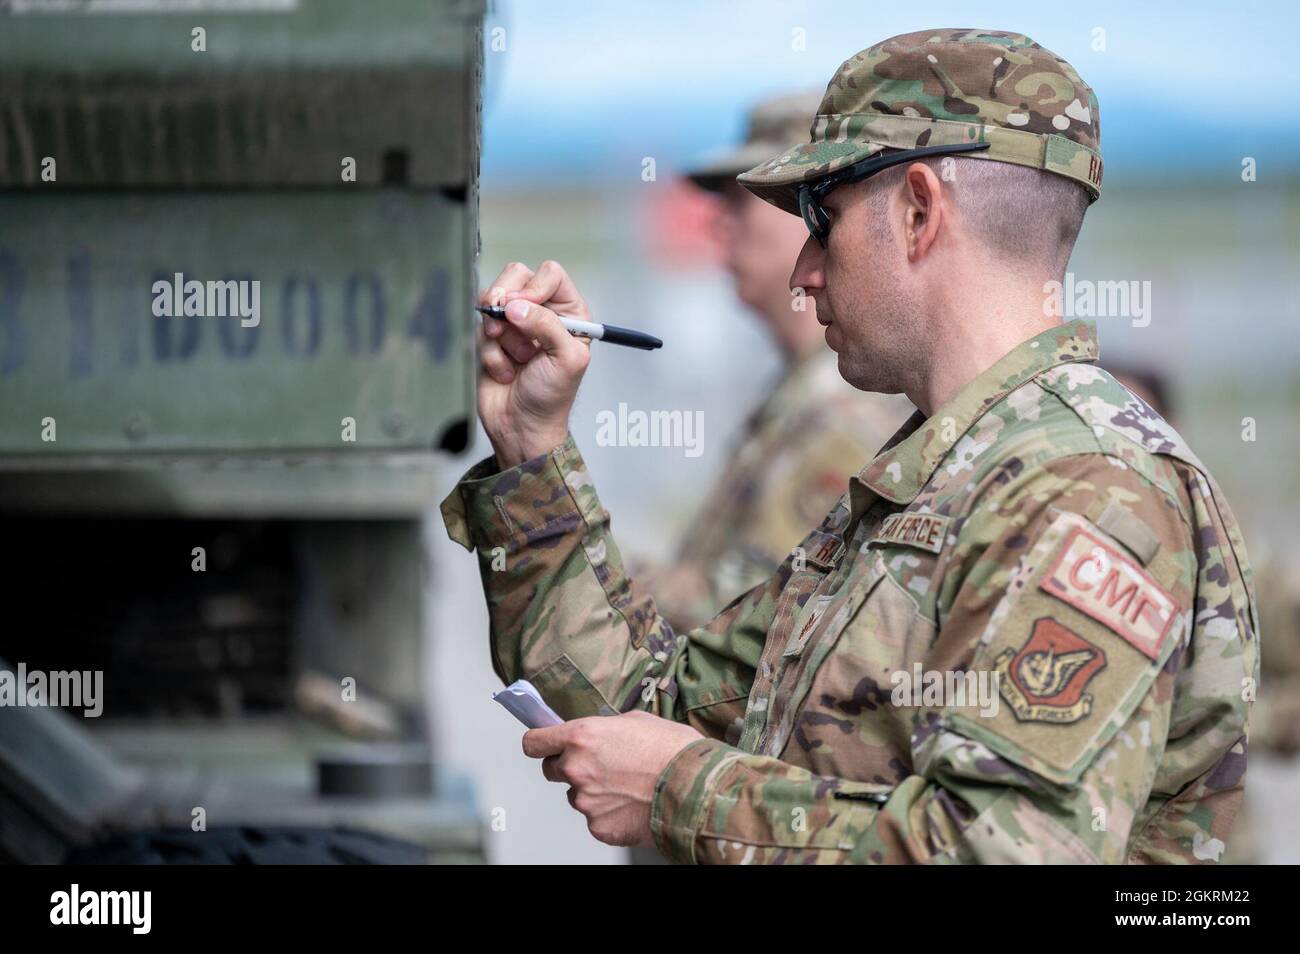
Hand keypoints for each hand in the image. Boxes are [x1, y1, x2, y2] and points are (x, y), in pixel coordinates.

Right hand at [478, 261, 593, 467]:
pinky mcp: (490, 338)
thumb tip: (517, 305)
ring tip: (515, 358)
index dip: (535, 288)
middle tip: (507, 328)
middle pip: (516, 276)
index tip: (527, 310)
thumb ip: (547, 325)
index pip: (551, 275)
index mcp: (569, 313)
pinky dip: (489, 351)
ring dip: (500, 334)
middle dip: (508, 304)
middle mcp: (542, 313)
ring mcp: (514, 324)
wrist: (521, 426)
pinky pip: (479, 327)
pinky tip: (504, 370)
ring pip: (493, 299)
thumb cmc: (551, 397)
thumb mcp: (565, 359)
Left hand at [523, 711, 702, 846]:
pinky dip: (609, 812)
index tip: (543, 744)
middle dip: (569, 767)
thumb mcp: (636, 721)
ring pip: (575, 795)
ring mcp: (585, 801)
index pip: (534, 742)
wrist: (696, 788)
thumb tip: (596, 734)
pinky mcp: (598, 827)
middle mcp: (576, 768)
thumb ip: (605, 728)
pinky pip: (595, 818)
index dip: (539, 743)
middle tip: (599, 766)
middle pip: (551, 770)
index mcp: (581, 737)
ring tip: (626, 786)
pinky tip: (632, 803)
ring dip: (592, 791)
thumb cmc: (673, 750)